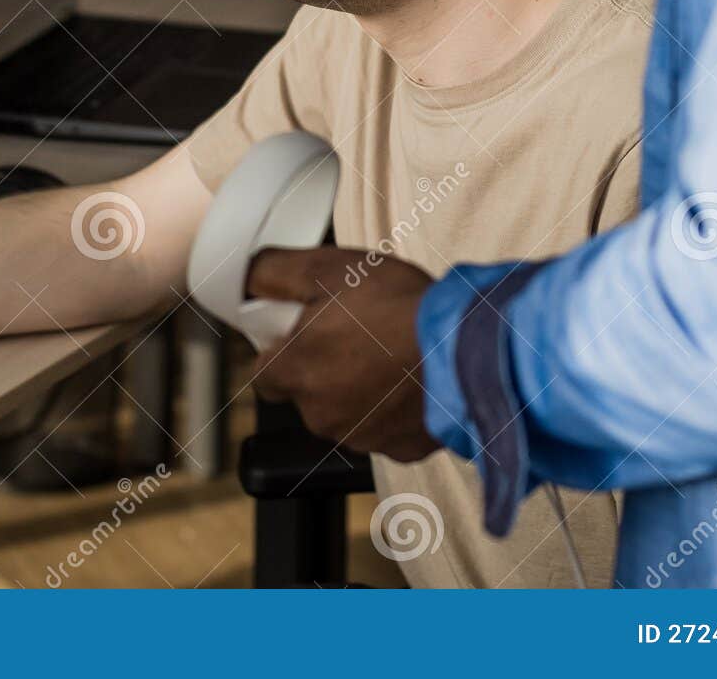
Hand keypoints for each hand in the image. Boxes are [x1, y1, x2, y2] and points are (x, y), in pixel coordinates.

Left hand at [246, 246, 438, 461]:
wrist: (469, 348)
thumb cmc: (400, 308)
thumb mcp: (330, 269)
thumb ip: (276, 273)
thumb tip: (247, 277)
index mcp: (296, 373)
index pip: (264, 373)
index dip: (282, 349)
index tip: (307, 330)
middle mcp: (320, 415)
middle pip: (307, 393)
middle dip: (325, 367)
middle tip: (358, 334)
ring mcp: (362, 437)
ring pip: (348, 412)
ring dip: (361, 390)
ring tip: (392, 354)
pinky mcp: (402, 448)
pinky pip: (388, 428)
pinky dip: (396, 409)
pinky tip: (414, 380)